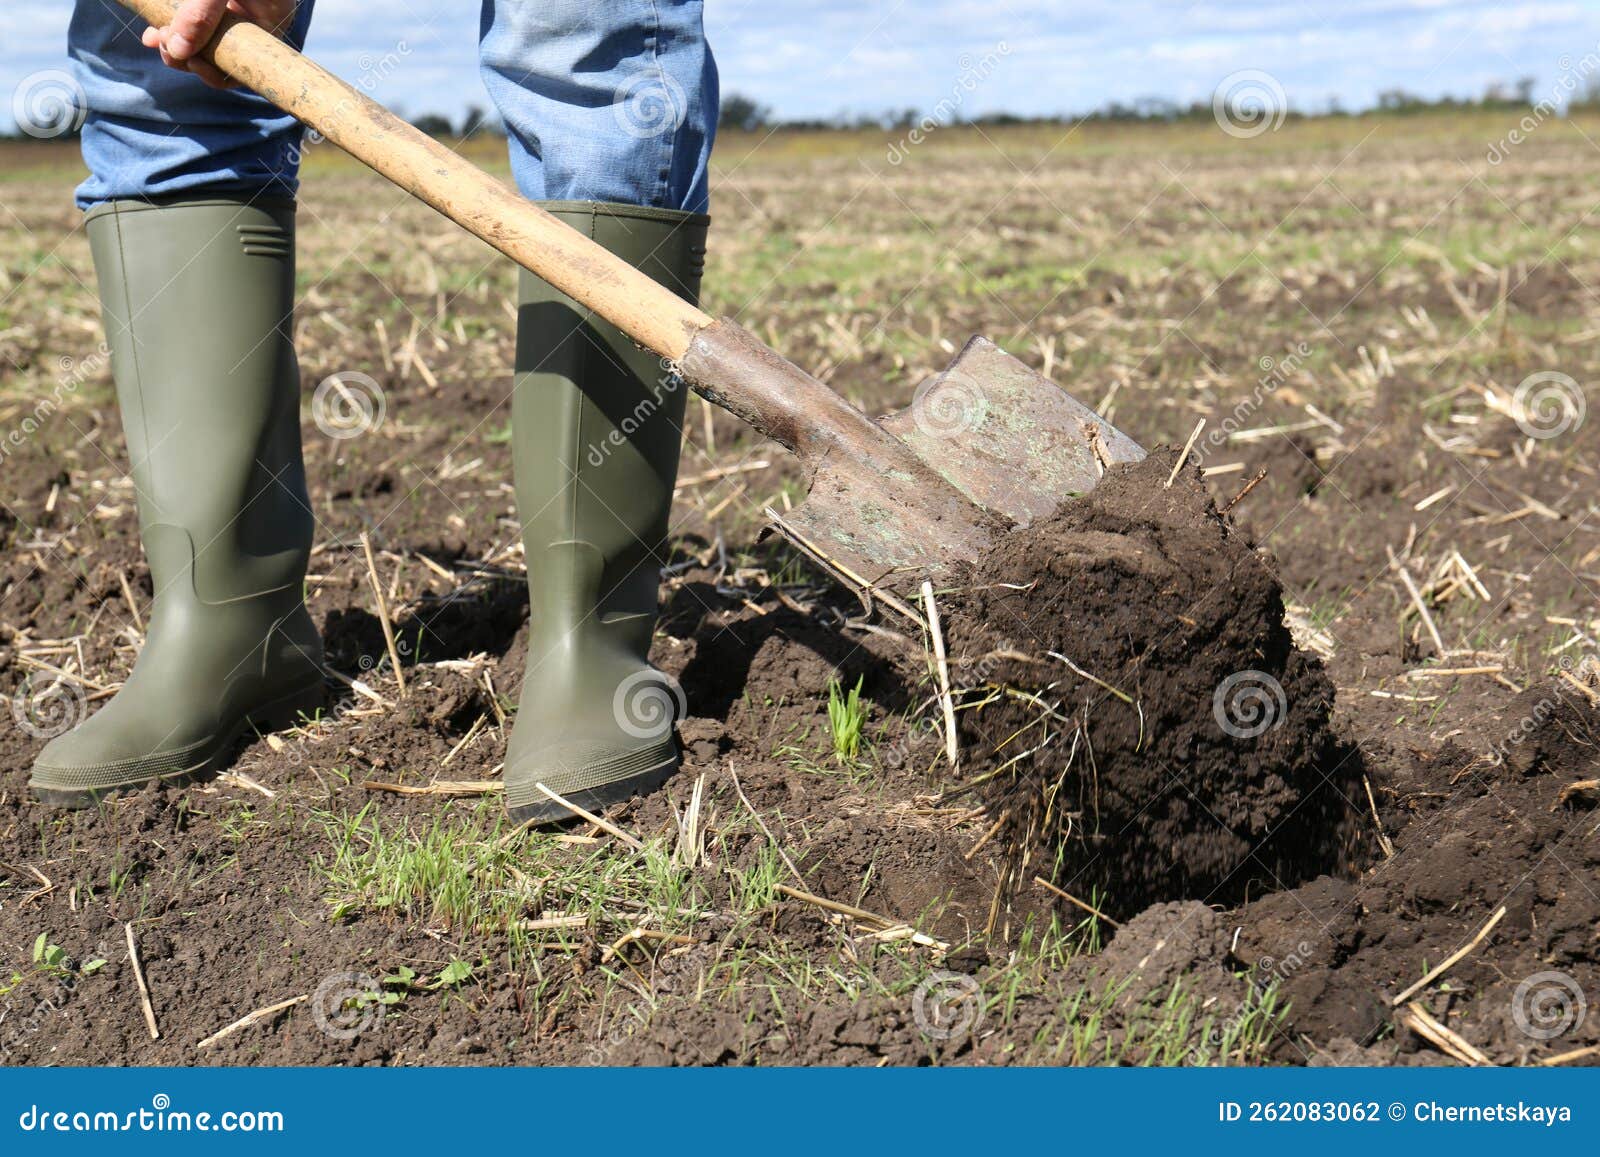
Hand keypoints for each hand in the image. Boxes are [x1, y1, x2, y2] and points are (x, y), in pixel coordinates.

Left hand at [140, 0, 297, 89]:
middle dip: (188, 57)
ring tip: (155, 36)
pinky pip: (200, 27)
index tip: (188, 60)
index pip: (245, 68)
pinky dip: (177, 30)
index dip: (214, 73)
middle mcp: (257, 25)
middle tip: (162, 44)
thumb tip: (179, 53)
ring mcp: (238, 16)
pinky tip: (156, 29)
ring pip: (207, 44)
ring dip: (177, 45)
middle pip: (223, 59)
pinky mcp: (222, 6)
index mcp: (271, 24)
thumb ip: (201, 13)